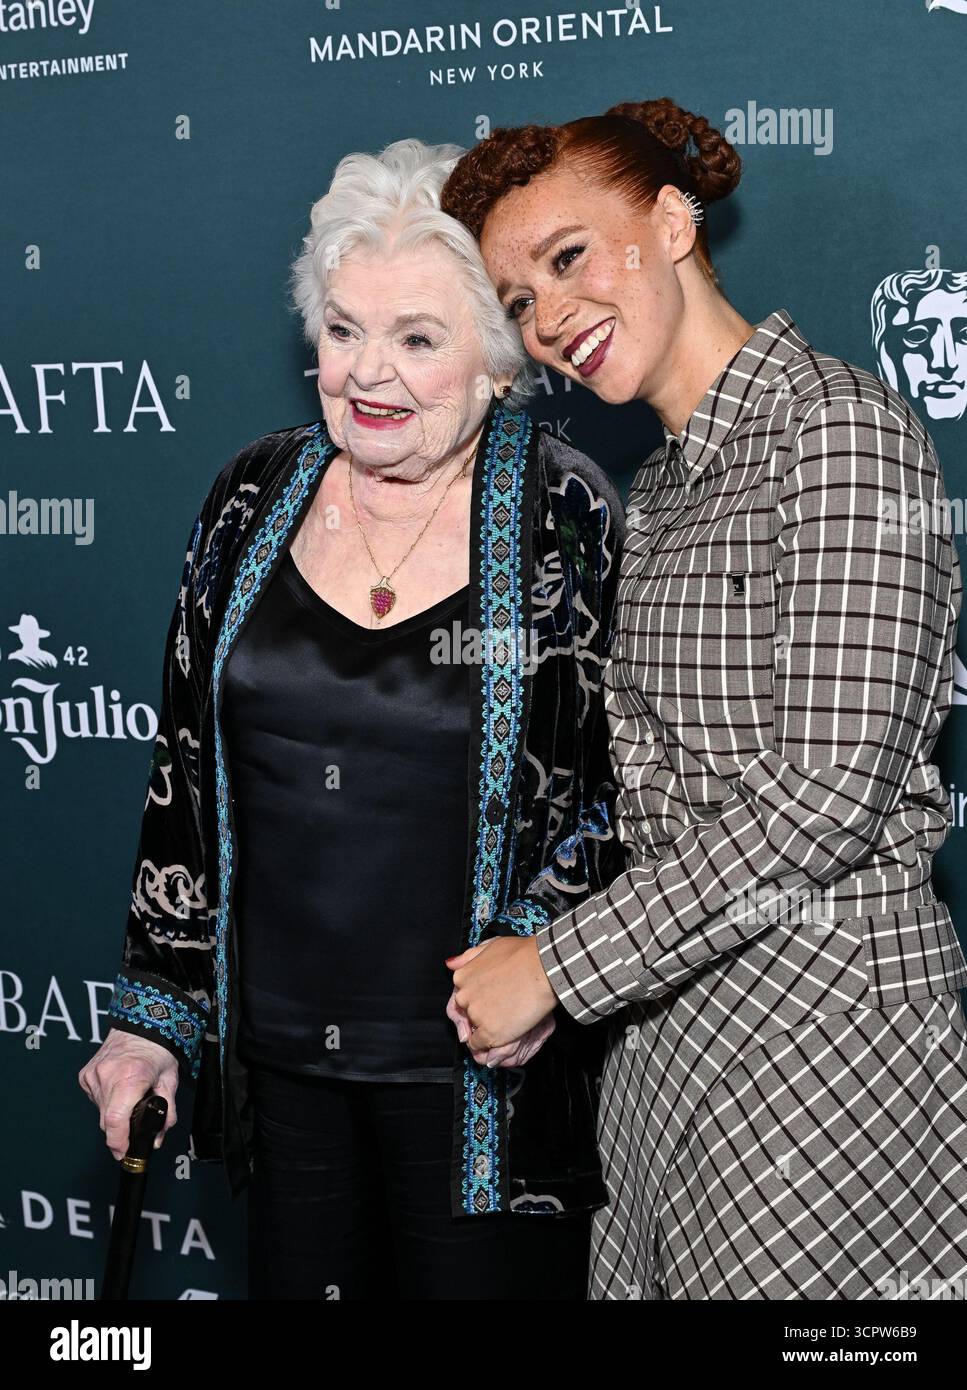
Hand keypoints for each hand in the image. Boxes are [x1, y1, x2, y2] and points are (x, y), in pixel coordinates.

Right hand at [78, 1027, 179, 1159]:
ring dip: (114, 1113)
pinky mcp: (86, 1075)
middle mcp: (108, 1076)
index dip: (117, 1142)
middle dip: (119, 1130)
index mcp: (131, 1077)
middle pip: (107, 1120)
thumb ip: (167, 1113)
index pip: (115, 1120)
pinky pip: (95, 1098)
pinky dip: (106, 1100)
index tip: (122, 1153)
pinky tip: (118, 1089)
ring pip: (100, 1111)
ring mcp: (94, 1075)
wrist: (141, 1025)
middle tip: (133, 1126)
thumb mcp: (170, 1081)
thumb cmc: (158, 1050)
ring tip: (129, 1097)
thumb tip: (156, 1138)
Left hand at [446, 935, 556, 1051]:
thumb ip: (469, 956)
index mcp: (462, 976)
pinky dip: (488, 1043)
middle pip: (467, 1012)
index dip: (478, 999)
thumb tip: (451, 964)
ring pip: (473, 1029)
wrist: (543, 969)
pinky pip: (480, 1044)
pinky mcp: (489, 1032)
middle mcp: (464, 996)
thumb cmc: (523, 954)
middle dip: (481, 1013)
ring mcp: (476, 1015)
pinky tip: (502, 1034)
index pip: (462, 995)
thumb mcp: (491, 946)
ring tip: (507, 1019)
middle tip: (502, 1008)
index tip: (491, 998)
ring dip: (486, 1027)